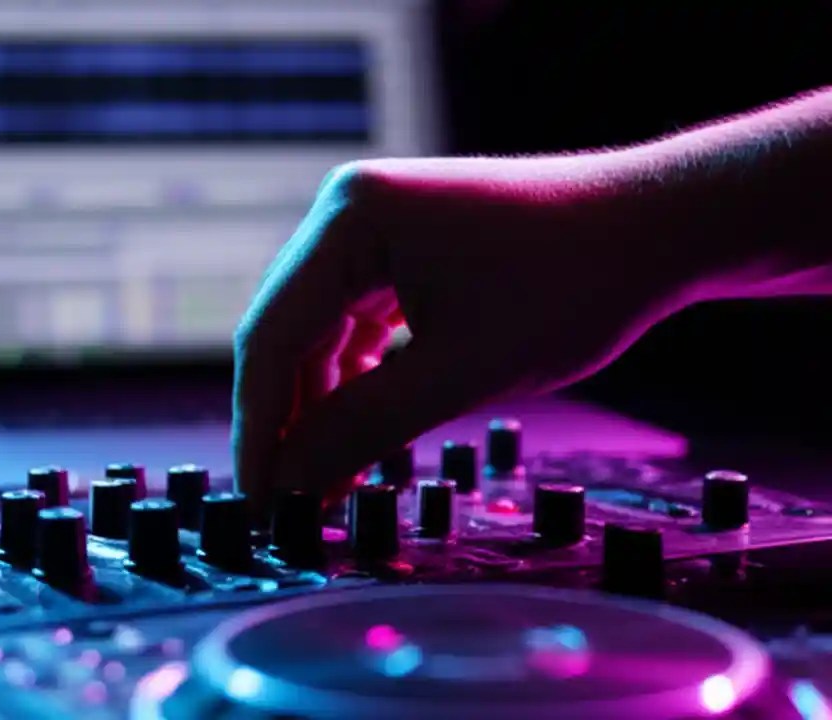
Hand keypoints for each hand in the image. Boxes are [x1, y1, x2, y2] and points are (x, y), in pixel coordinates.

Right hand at [231, 156, 700, 508]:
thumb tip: (289, 484)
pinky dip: (355, 380)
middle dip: (286, 422)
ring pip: (320, 334)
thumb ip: (361, 428)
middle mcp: (348, 211)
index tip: (258, 500)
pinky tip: (354, 434)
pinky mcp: (401, 248)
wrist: (655, 228)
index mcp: (350, 219)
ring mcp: (374, 226)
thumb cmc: (572, 285)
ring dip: (320, 406)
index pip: (272, 335)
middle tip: (284, 503)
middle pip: (288, 333)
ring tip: (321, 482)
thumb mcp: (460, 373)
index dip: (259, 427)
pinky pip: (356, 322)